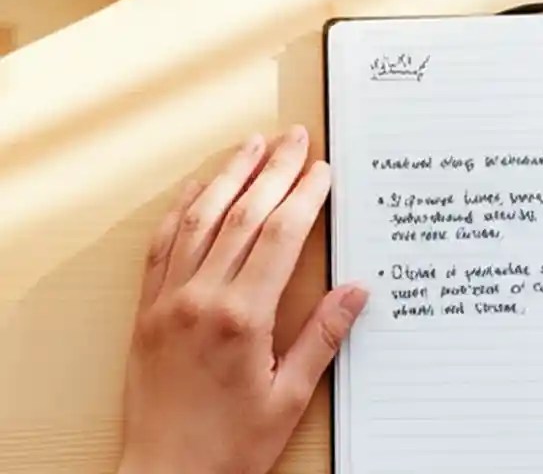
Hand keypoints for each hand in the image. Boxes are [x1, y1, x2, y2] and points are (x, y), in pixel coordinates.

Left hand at [118, 126, 367, 473]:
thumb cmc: (230, 446)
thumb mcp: (290, 397)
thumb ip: (324, 337)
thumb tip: (358, 290)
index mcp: (241, 318)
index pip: (279, 236)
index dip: (305, 196)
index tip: (323, 170)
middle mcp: (200, 298)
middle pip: (242, 215)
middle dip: (273, 170)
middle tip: (295, 138)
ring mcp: (169, 300)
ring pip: (199, 220)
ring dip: (228, 176)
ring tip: (251, 145)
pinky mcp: (147, 310)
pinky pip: (163, 245)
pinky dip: (181, 209)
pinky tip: (196, 187)